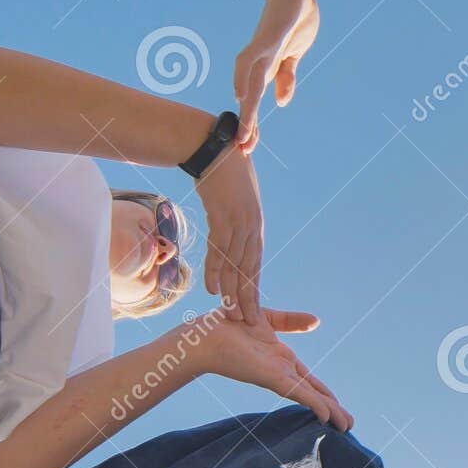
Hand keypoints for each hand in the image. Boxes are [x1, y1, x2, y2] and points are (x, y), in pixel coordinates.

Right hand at [192, 140, 263, 323]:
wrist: (215, 145)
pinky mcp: (222, 215)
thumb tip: (230, 234)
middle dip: (247, 297)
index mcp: (255, 225)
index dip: (253, 288)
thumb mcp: (236, 200)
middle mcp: (250, 226)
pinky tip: (212, 288)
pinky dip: (214, 269)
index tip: (253, 311)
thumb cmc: (225, 171)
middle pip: (249, 268)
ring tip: (230, 313)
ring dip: (231, 289)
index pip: (254, 263)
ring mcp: (237, 221)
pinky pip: (218, 248)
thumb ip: (235, 220)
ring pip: (234, 263)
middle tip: (248, 322)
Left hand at [196, 308, 351, 430]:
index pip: (310, 382)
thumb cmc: (228, 325)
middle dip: (334, 409)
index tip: (339, 406)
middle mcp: (283, 373)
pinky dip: (314, 404)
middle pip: (314, 394)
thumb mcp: (269, 319)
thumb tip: (317, 321)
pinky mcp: (272, 378)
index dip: (326, 394)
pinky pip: (299, 392)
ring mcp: (278, 377)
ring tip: (347, 427)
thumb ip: (292, 321)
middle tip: (350, 425)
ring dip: (330, 412)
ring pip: (311, 398)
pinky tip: (327, 416)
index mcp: (282, 361)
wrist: (205, 336)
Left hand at [235, 0, 317, 148]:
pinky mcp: (266, 38)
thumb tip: (281, 102)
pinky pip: (251, 60)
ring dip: (246, 110)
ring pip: (250, 85)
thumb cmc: (295, 18)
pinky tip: (238, 94)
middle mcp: (259, 63)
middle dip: (247, 126)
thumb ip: (287, 77)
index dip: (252, 126)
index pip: (257, 102)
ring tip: (242, 133)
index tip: (247, 150)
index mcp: (268, 69)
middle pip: (250, 99)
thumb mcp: (295, 55)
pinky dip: (243, 77)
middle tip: (242, 152)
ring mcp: (261, 51)